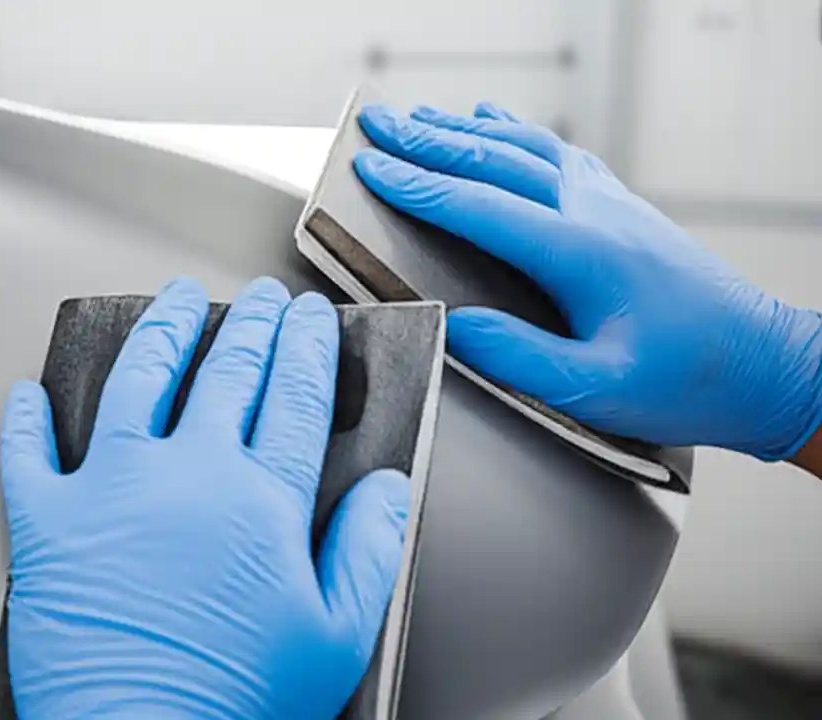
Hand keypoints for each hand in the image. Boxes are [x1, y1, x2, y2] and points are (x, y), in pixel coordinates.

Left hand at [0, 277, 409, 718]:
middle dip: (248, 323)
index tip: (309, 317)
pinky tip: (31, 394)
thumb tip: (385, 488)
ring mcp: (109, 490)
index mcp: (259, 499)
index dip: (304, 346)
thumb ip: (368, 550)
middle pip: (224, 373)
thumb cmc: (235, 703)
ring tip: (172, 301)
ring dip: (159, 331)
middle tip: (259, 298)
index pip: (292, 395)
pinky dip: (26, 420)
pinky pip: (27, 453)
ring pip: (135, 381)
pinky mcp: (46, 523)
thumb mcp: (336, 635)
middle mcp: (185, 475)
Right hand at [352, 102, 821, 460]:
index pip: (479, 206)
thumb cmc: (686, 381)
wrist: (765, 364)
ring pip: (523, 146)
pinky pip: (554, 151)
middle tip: (375, 125)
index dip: (417, 186)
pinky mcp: (620, 206)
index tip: (369, 168)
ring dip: (461, 129)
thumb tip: (454, 326)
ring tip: (415, 117)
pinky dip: (512, 131)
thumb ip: (522, 359)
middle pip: (493, 160)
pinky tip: (489, 121)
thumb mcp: (598, 390)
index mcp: (581, 252)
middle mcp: (593, 212)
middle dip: (425, 141)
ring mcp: (610, 202)